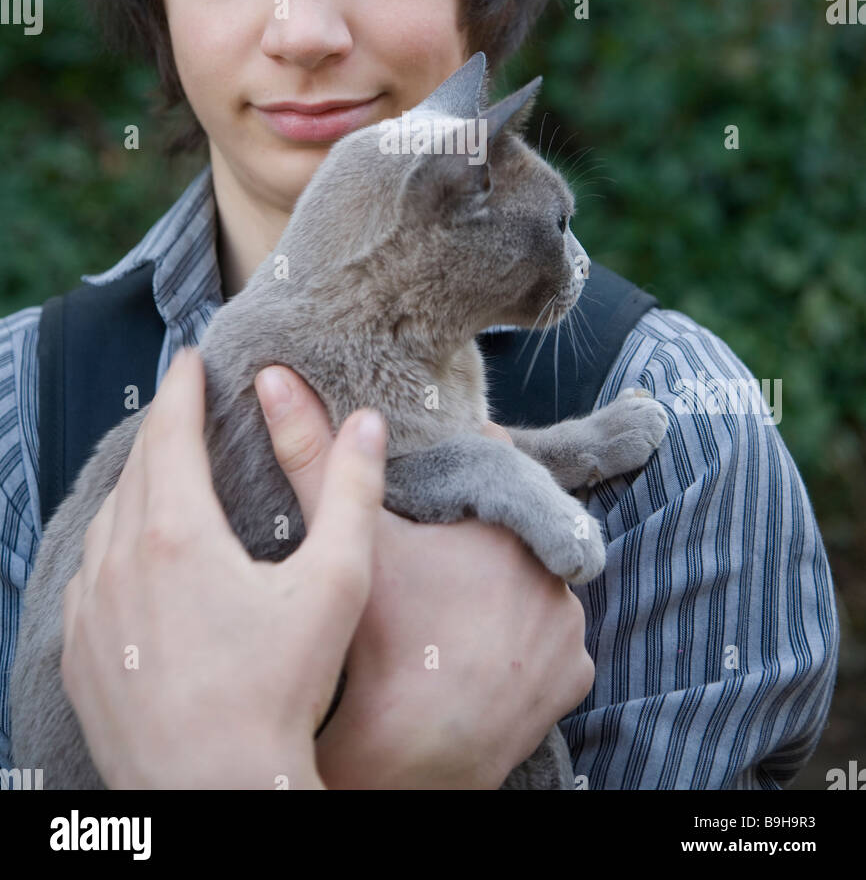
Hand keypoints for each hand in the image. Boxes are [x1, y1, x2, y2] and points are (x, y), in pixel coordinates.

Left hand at [60, 347, 386, 789]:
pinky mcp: (80, 654)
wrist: (218, 794)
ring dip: (136, 486)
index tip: (192, 359)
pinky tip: (137, 553)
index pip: (170, 433)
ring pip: (107, 522)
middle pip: (135, 470)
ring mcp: (91, 612)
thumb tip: (366, 421)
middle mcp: (118, 563)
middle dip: (162, 431)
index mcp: (175, 533)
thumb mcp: (334, 584)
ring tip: (165, 472)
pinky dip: (114, 543)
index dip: (183, 388)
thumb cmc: (279, 692)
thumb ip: (351, 492)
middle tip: (185, 405)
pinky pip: (90, 574)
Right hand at [260, 368, 594, 789]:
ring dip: (503, 589)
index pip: (484, 462)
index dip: (449, 467)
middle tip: (430, 556)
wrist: (407, 757)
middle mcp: (553, 566)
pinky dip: (522, 648)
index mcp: (505, 519)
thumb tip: (276, 378)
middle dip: (476, 533)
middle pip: (512, 527)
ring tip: (451, 608)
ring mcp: (570, 625)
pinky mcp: (574, 677)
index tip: (422, 484)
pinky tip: (480, 652)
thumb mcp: (342, 542)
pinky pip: (552, 648)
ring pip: (535, 585)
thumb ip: (311, 454)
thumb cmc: (378, 643)